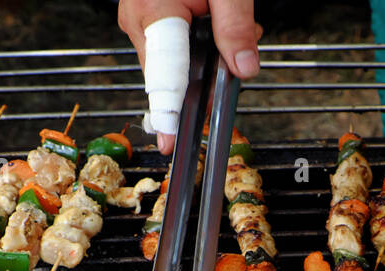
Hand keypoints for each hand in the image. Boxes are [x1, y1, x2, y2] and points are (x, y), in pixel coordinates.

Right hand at [118, 0, 261, 153]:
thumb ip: (236, 26)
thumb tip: (245, 68)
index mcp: (154, 13)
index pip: (164, 78)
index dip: (169, 115)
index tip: (170, 143)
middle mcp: (139, 20)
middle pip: (170, 75)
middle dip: (206, 76)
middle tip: (237, 55)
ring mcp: (139, 19)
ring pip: (173, 62)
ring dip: (206, 56)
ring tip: (231, 21)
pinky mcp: (146, 17)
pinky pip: (170, 45)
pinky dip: (196, 44)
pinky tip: (215, 22)